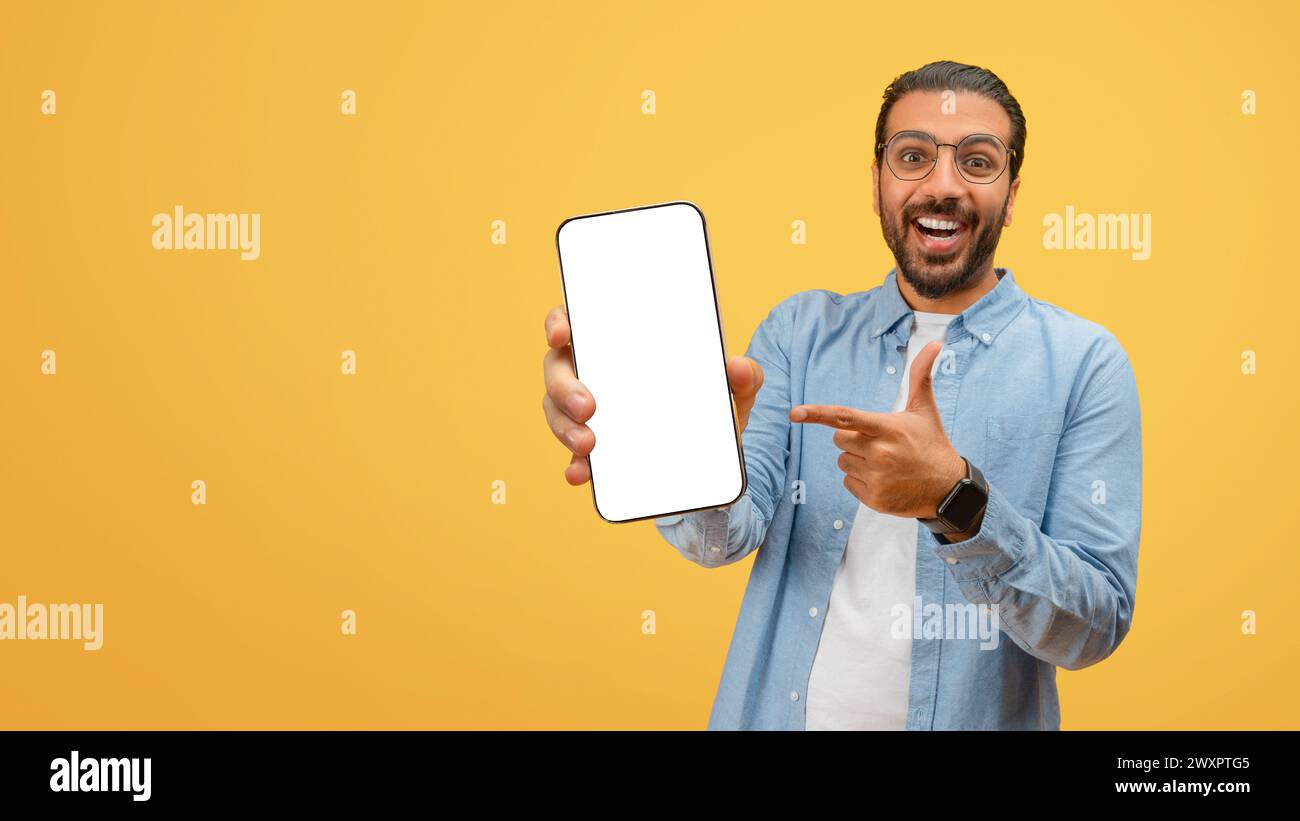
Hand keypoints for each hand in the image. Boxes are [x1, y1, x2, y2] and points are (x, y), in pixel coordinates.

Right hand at [542, 303, 765, 485]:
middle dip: (564, 387)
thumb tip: (740, 367)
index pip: (578, 323)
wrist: (713, 464)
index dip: (559, 322)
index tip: (561, 334)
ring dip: (565, 429)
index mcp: (621, 347)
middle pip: (558, 369)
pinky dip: (576, 466)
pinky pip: (574, 456)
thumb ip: (745, 377)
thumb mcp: (734, 394)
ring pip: (557, 412)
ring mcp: (588, 413)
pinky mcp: (593, 452)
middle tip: (588, 407)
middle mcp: (596, 374)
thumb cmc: (711, 409)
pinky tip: (581, 474)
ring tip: (589, 446)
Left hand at [788, 339, 965, 518]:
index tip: (794, 413)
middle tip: (880, 444)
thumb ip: (921, 375)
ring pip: (842, 462)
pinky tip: (884, 480)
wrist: (948, 488)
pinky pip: (848, 483)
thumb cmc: (931, 443)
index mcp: (888, 427)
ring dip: (857, 461)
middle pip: (838, 439)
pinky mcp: (873, 498)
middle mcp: (880, 452)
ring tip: (885, 463)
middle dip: (852, 440)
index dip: (817, 413)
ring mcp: (876, 477)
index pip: (845, 417)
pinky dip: (860, 481)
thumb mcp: (925, 410)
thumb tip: (936, 342)